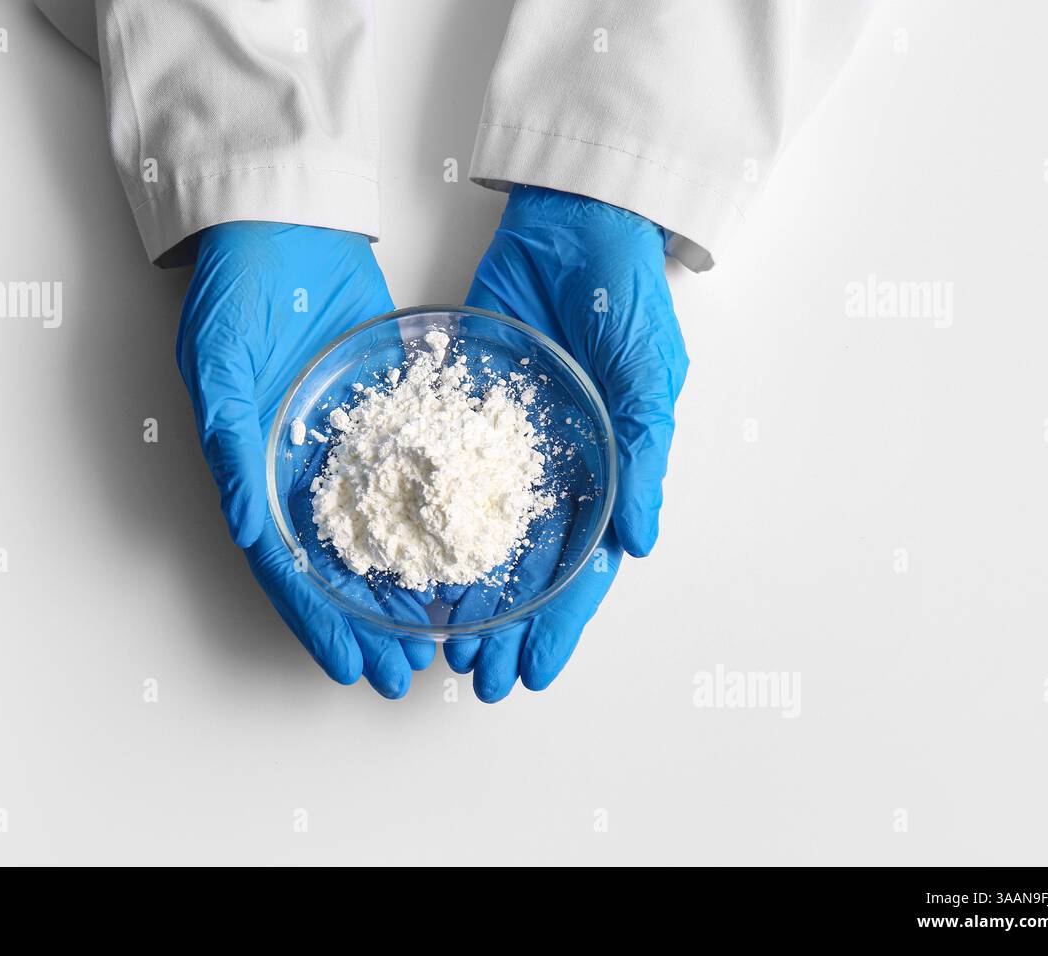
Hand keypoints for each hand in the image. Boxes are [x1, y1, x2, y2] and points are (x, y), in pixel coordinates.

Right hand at [177, 222, 434, 697]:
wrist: (281, 221)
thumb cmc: (233, 288)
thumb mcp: (217, 366)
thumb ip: (233, 448)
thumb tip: (251, 530)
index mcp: (253, 470)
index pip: (286, 567)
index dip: (317, 622)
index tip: (349, 667)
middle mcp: (298, 469)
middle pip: (335, 565)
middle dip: (367, 623)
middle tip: (405, 672)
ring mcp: (345, 444)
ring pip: (380, 531)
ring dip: (404, 586)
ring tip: (438, 633)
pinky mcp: (385, 412)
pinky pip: (413, 476)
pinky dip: (434, 518)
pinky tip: (464, 550)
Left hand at [444, 186, 688, 700]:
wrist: (571, 219)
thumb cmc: (627, 293)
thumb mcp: (647, 374)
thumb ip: (643, 456)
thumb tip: (640, 543)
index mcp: (610, 472)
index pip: (585, 568)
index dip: (560, 624)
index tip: (533, 672)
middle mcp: (555, 470)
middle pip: (527, 568)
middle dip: (504, 624)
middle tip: (471, 674)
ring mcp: (504, 447)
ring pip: (478, 536)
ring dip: (462, 592)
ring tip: (435, 640)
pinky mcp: (460, 413)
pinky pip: (436, 479)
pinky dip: (421, 524)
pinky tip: (399, 565)